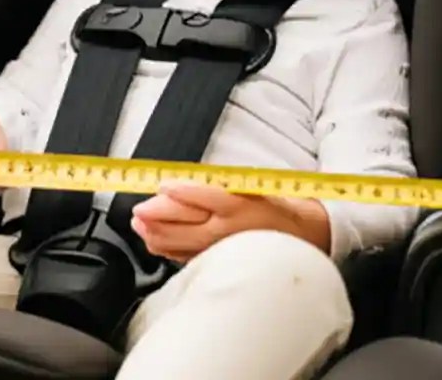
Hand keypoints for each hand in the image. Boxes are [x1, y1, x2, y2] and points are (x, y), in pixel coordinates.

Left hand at [130, 181, 329, 263]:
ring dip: (155, 234)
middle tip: (139, 209)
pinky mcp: (219, 259)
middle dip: (157, 216)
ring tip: (139, 224)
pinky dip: (168, 250)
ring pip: (181, 243)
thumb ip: (219, 182)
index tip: (161, 184)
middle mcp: (228, 228)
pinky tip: (154, 243)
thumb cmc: (276, 204)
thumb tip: (183, 184)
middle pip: (185, 223)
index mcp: (238, 204)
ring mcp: (221, 247)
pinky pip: (187, 256)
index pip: (204, 196)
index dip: (180, 191)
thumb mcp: (252, 183)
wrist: (302, 234)